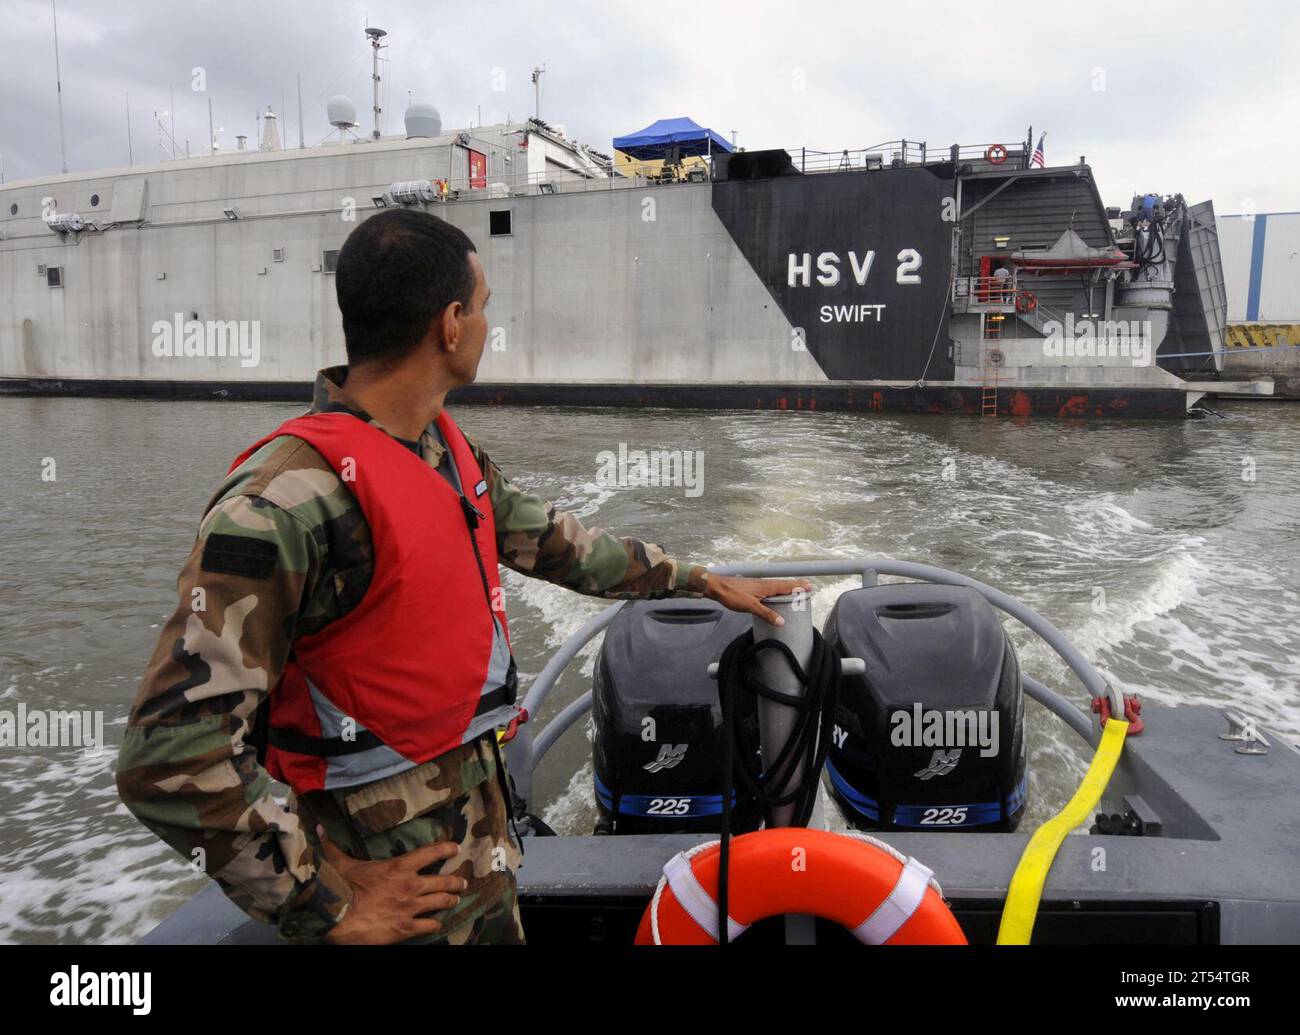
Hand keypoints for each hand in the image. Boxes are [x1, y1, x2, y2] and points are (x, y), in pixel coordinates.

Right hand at [318, 827, 467, 944]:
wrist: (338, 915)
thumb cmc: (341, 887)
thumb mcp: (339, 862)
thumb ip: (333, 845)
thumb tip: (319, 827)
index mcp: (400, 867)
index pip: (431, 852)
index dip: (446, 848)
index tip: (456, 847)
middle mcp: (411, 886)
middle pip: (444, 881)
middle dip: (456, 881)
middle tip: (463, 881)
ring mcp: (410, 908)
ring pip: (442, 902)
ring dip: (450, 900)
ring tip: (455, 900)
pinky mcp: (406, 928)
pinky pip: (429, 925)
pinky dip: (435, 924)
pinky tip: (436, 923)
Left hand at [702, 575, 813, 625]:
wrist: (717, 587)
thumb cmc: (733, 595)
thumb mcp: (750, 606)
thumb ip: (766, 614)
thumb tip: (782, 621)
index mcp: (767, 586)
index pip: (787, 585)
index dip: (798, 586)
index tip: (810, 586)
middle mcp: (764, 583)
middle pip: (784, 583)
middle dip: (796, 584)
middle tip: (808, 585)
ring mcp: (758, 584)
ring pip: (777, 585)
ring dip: (787, 586)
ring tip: (795, 589)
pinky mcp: (752, 587)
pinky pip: (769, 587)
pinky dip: (777, 589)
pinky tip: (774, 593)